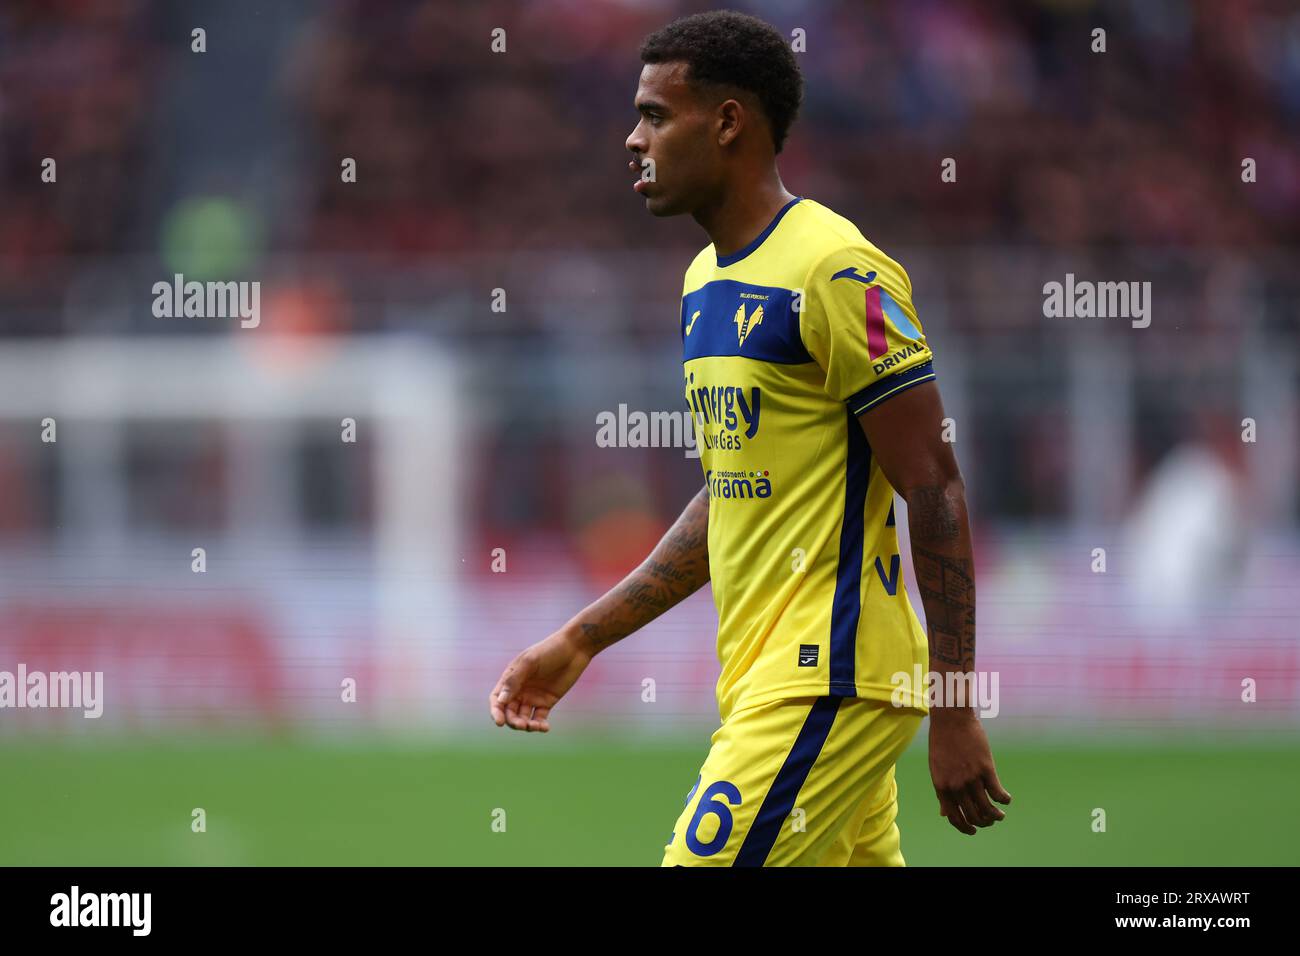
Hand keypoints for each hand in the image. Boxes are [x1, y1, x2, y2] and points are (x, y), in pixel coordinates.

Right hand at [489, 629, 592, 732]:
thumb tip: (501, 700)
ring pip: (523, 718)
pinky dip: (540, 725)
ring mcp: (533, 697)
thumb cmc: (549, 650)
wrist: (574, 648)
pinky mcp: (547, 702)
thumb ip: (514, 680)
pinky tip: (545, 727)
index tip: (499, 723)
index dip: (496, 712)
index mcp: (511, 679)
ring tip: (534, 726)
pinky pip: (539, 718)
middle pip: (509, 712)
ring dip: (526, 725)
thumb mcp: (530, 662)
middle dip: (513, 721)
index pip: (497, 700)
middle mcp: (519, 690)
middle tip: (522, 725)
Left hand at [928, 709, 1011, 834]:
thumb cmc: (942, 741)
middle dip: (983, 823)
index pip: (954, 817)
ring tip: (1000, 815)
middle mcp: (956, 786)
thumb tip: (944, 814)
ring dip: (995, 816)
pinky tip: (1007, 799)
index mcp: (941, 786)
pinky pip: (998, 793)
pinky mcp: (986, 769)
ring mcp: (971, 778)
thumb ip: (942, 791)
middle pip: (973, 816)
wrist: (951, 718)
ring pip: (987, 809)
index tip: (973, 831)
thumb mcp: (936, 768)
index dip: (965, 828)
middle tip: (989, 821)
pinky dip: (1004, 800)